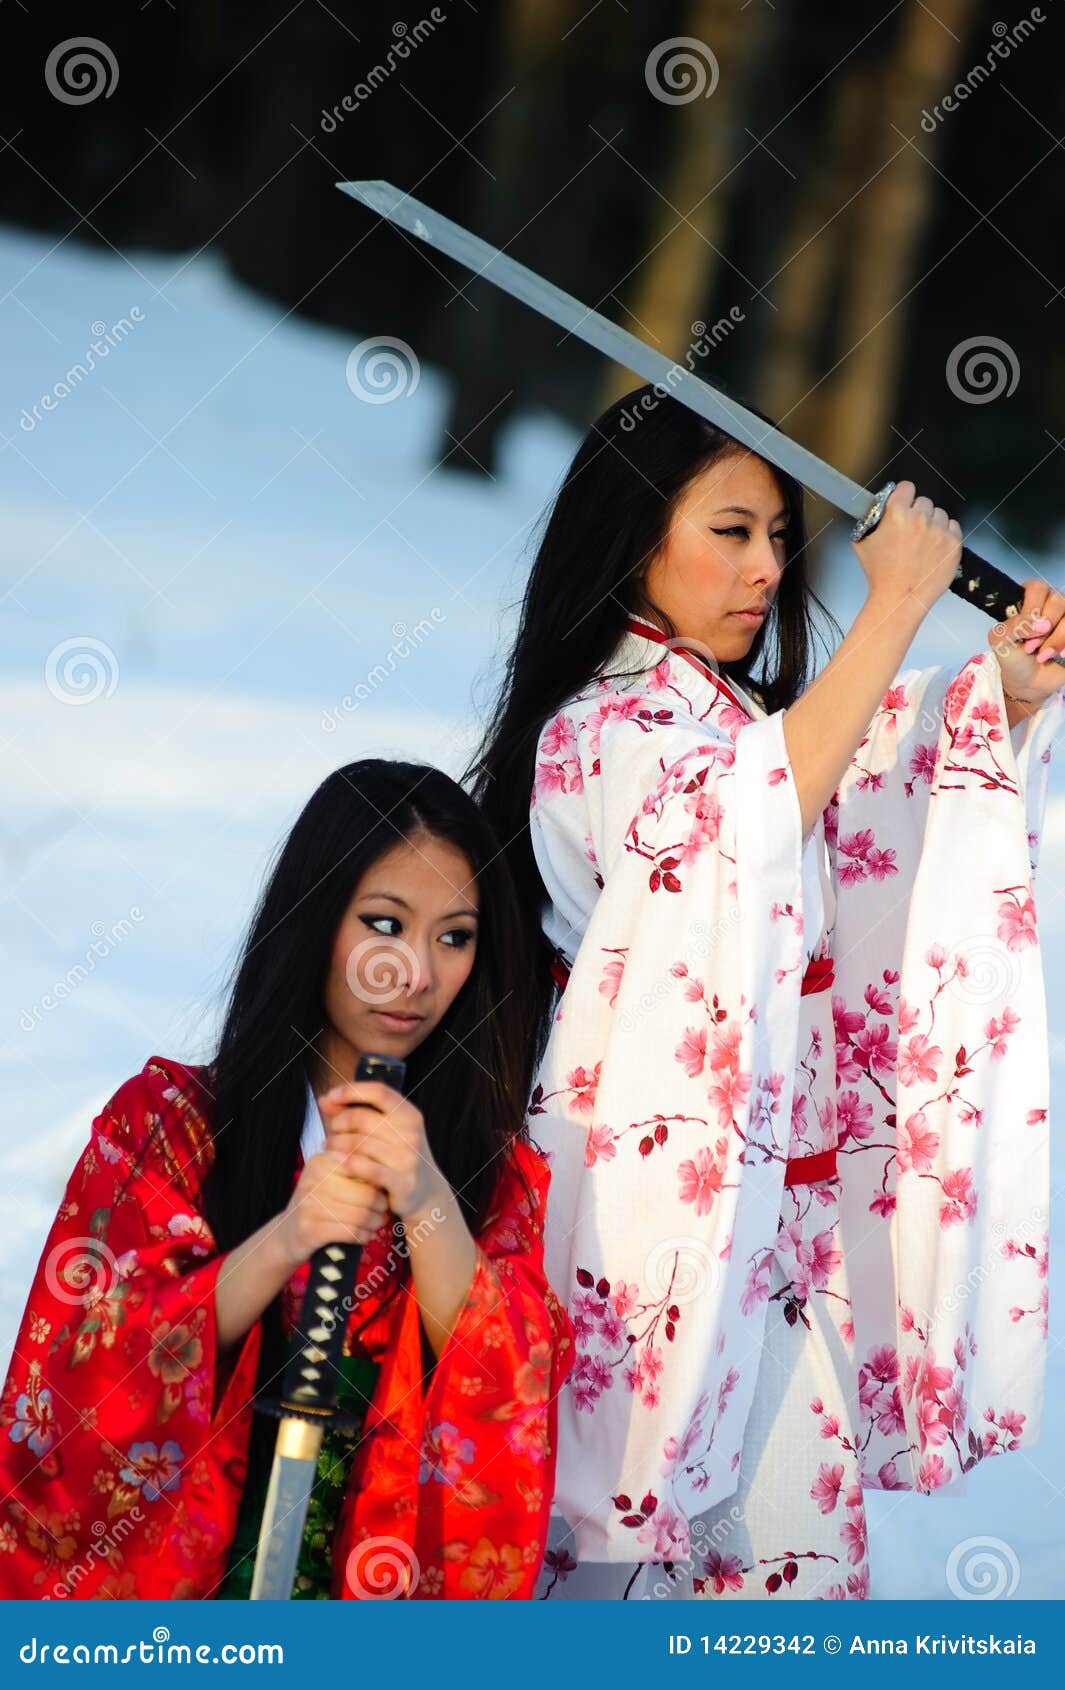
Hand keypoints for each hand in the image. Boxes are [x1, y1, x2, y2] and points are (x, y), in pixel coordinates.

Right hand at [277, 1147, 390, 1270]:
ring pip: (361, 1214)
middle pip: (366, 1193)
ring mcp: (310, 1204)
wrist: (287, 1233)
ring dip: (374, 1223)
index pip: (364, 1166)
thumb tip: (390, 1172)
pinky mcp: (310, 1229)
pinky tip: (363, 1235)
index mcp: (321, 1161)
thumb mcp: (332, 1179)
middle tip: (384, 1212)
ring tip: (376, 1223)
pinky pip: (350, 1232)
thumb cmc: (320, 1203)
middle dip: (381, 1206)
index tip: (383, 1190)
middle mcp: (313, 1179)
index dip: (379, 1181)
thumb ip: (356, 1171)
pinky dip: (363, 1236)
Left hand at [318, 1079, 447, 1221]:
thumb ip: (356, 1112)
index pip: (379, 1092)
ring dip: (337, 1143)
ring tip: (329, 1147)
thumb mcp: (385, 1130)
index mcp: (409, 1115)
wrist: (426, 1192)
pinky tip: (336, 1159)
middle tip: (332, 1131)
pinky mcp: (401, 1183)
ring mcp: (408, 1159)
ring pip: (360, 1143)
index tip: (331, 1096)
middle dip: (340, 1122)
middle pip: (363, 1118)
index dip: (351, 1091)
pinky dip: (347, 1161)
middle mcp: (411, 1135)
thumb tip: (325, 1100)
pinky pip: (368, 1168)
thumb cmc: (397, 1155)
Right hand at [854, 480, 962, 613]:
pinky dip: (945, 534)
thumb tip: (876, 508)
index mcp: (896, 515)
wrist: (899, 599)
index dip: (903, 496)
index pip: (906, 487)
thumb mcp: (862, 543)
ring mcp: (939, 531)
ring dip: (932, 523)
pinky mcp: (953, 543)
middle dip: (917, 513)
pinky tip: (934, 548)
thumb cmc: (879, 575)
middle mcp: (920, 519)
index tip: (903, 503)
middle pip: (924, 501)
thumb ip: (871, 520)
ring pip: (939, 513)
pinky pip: (953, 526)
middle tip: (910, 532)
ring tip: (922, 544)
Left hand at [988, 577, 1064, 706]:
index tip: (1025, 632)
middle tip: (1031, 646)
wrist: (1029, 683)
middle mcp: (1049, 603)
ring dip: (1056, 639)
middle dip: (1045, 628)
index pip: (1037, 587)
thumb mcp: (1000, 642)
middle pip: (1058, 600)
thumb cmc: (1013, 658)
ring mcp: (1064, 616)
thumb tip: (1042, 623)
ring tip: (1043, 656)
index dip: (1033, 609)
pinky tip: (1061, 655)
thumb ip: (1014, 626)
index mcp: (1027, 599)